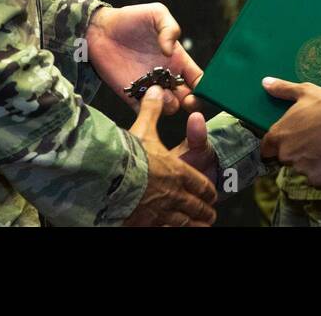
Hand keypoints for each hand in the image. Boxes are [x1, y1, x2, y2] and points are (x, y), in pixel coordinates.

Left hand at [87, 3, 201, 110]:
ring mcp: (149, 87)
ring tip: (160, 91)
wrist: (100, 30)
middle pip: (188, 98)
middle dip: (193, 104)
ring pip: (169, 107)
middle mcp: (167, 76)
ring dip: (170, 104)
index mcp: (178, 59)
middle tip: (187, 100)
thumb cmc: (130, 19)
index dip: (205, 88)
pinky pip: (144, 111)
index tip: (202, 90)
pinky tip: (144, 97)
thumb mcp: (156, 13)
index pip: (199, 79)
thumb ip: (170, 28)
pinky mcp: (131, 94)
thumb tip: (171, 51)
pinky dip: (148, 111)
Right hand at [123, 87, 216, 226]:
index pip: (200, 184)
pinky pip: (166, 231)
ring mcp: (161, 213)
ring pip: (185, 222)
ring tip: (200, 226)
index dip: (208, 190)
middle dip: (205, 210)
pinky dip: (173, 231)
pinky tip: (173, 231)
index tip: (212, 195)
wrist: (108, 180)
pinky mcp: (146, 225)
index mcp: (178, 172)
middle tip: (210, 214)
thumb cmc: (127, 155)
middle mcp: (174, 195)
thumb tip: (156, 89)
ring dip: (194, 224)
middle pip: (196, 206)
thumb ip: (152, 111)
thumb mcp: (142, 129)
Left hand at [260, 78, 320, 186]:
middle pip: (285, 158)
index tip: (288, 140)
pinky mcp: (317, 180)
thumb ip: (283, 89)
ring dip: (310, 162)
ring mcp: (301, 169)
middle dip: (296, 152)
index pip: (266, 148)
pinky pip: (317, 178)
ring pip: (302, 168)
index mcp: (279, 135)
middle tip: (313, 141)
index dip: (275, 145)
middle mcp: (286, 154)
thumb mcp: (305, 92)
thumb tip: (265, 82)